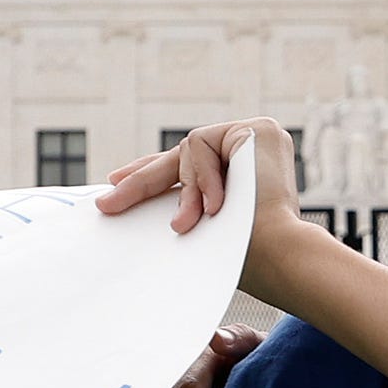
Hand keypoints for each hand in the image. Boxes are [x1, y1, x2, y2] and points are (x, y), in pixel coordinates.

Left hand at [98, 119, 312, 297]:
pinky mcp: (259, 130)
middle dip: (142, 180)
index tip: (117, 184)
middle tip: (109, 199)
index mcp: (247, 177)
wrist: (277, 257)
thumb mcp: (204, 227)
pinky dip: (201, 176)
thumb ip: (185, 205)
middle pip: (185, 157)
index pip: (193, 168)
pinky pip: (203, 144)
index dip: (152, 174)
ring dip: (185, 190)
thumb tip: (131, 199)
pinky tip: (215, 205)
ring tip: (187, 223)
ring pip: (190, 150)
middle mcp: (255, 154)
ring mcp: (259, 138)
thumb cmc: (246, 258)